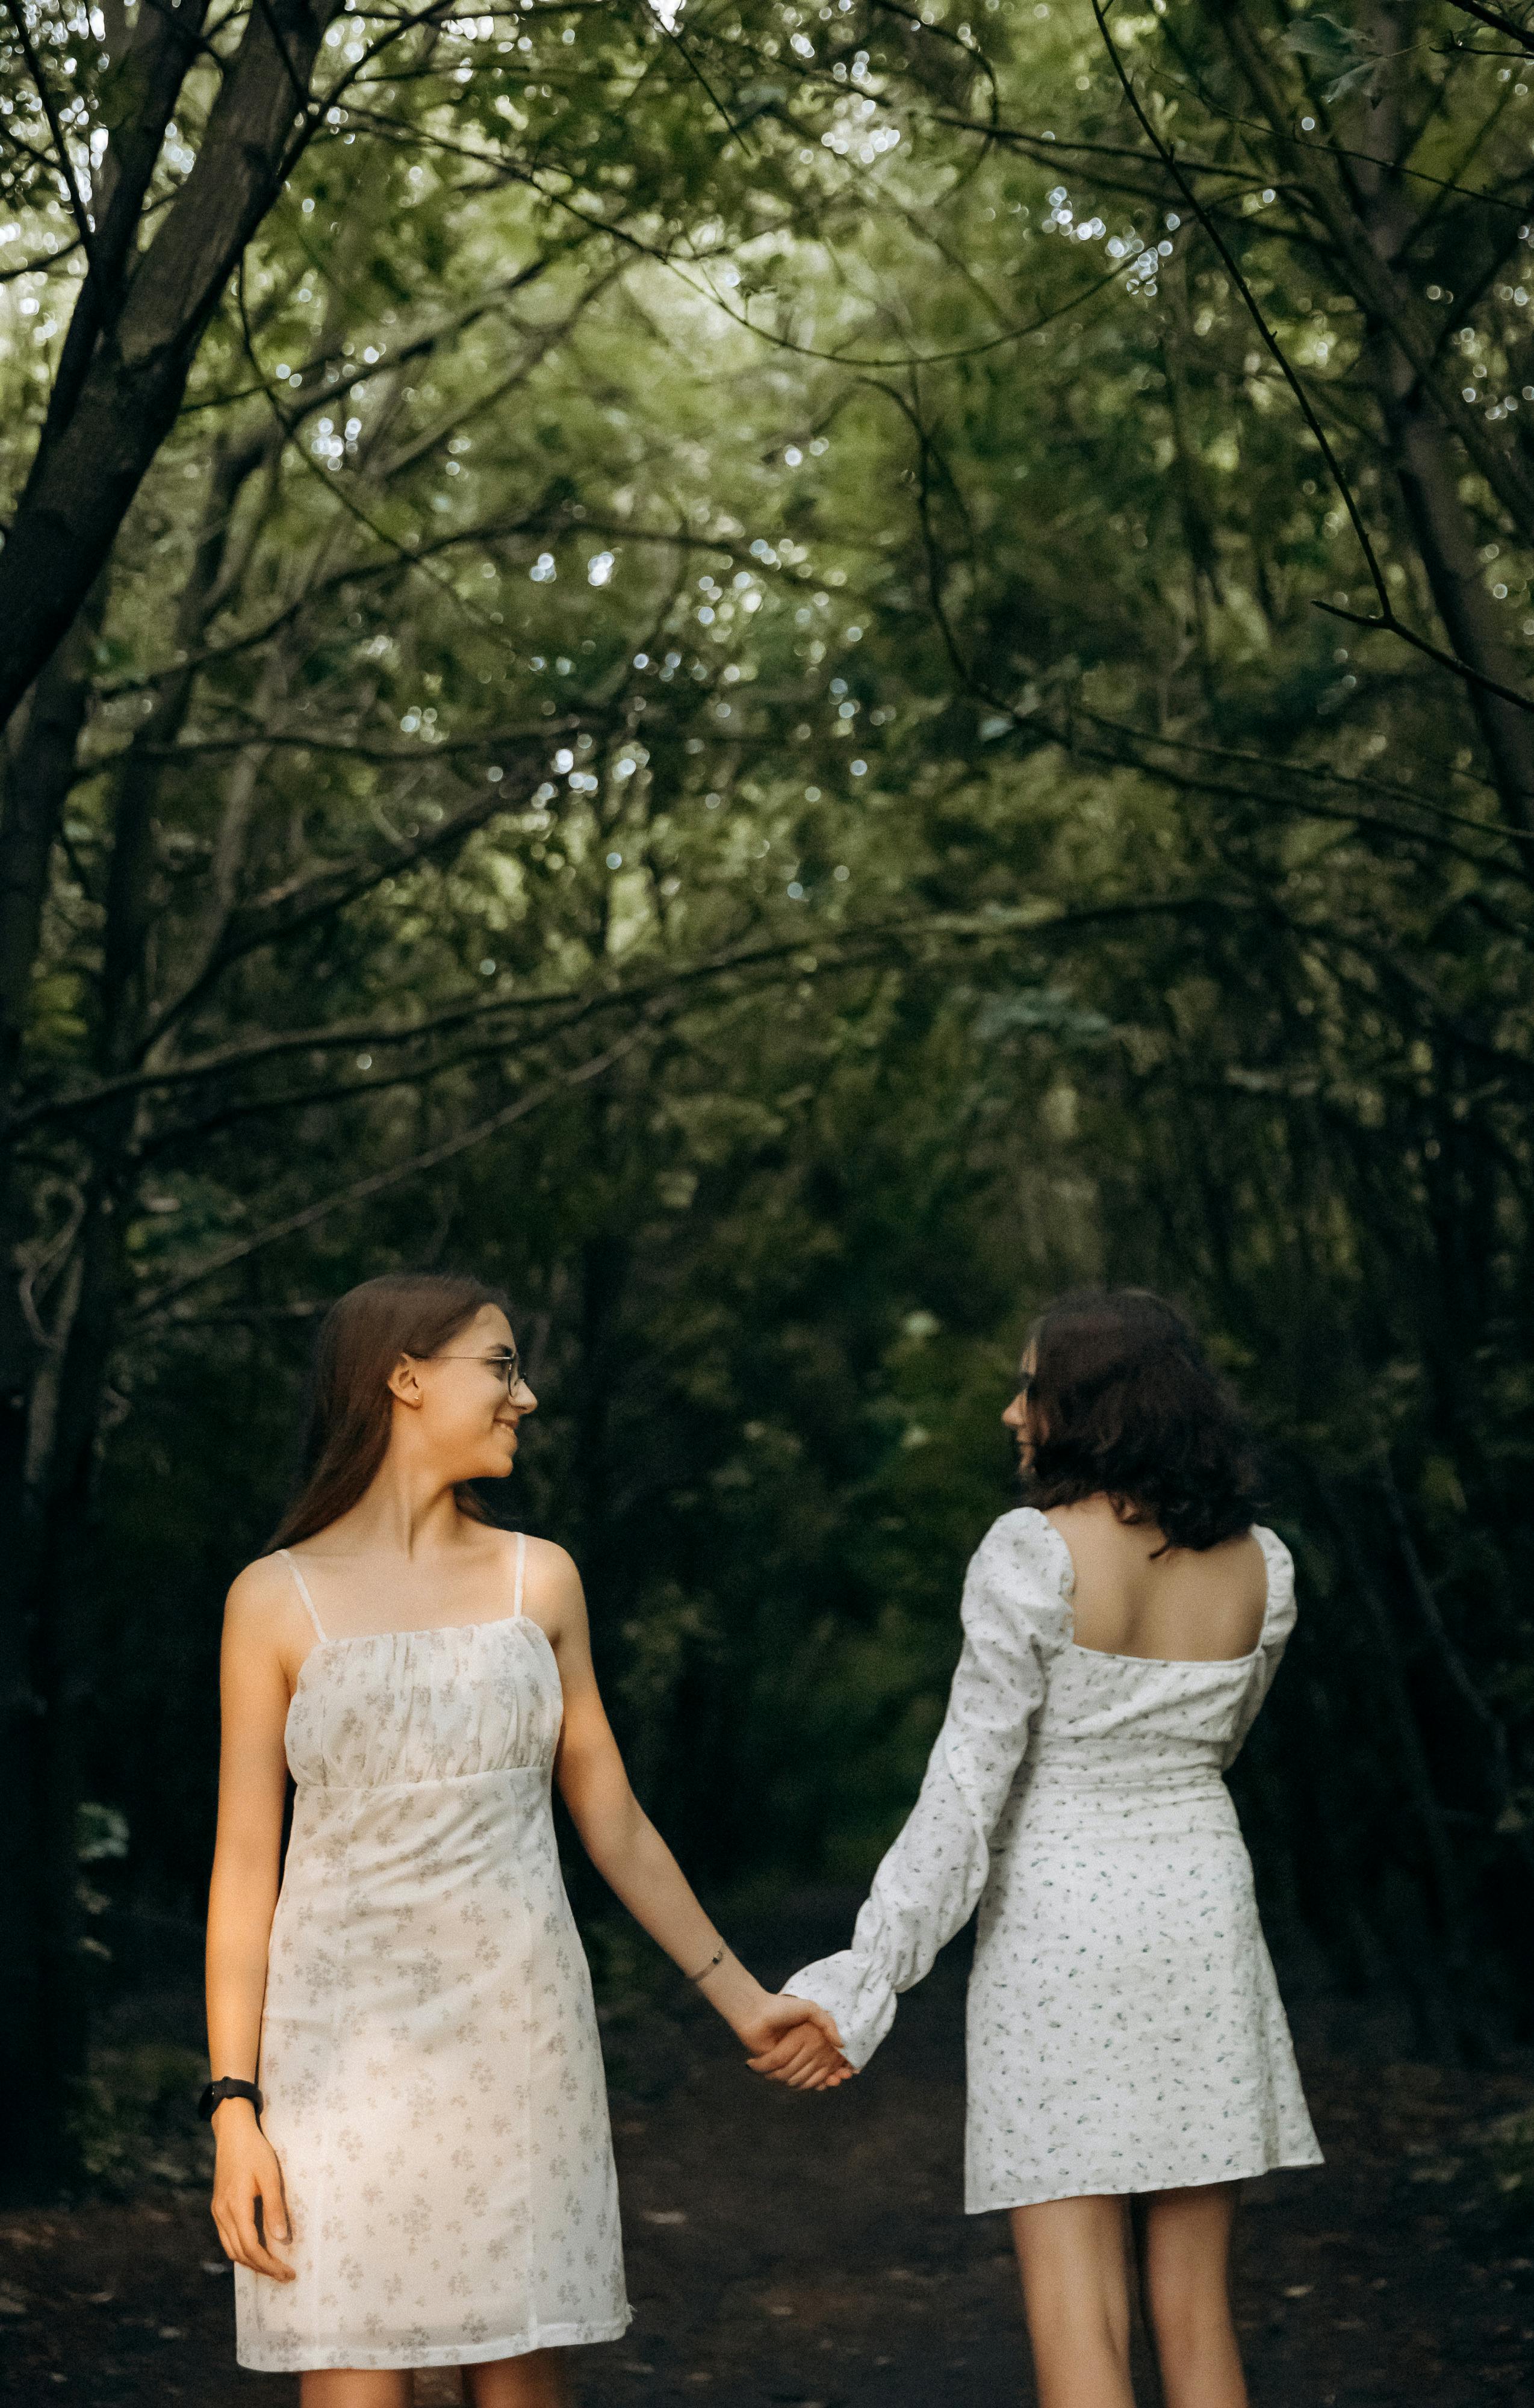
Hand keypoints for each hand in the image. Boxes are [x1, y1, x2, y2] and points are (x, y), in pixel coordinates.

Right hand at [209, 2104, 293, 2281]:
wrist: (233, 2132)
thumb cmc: (255, 2151)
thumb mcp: (270, 2176)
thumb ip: (274, 2208)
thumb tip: (280, 2240)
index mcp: (235, 2207)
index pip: (251, 2248)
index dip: (269, 2264)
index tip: (287, 2273)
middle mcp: (222, 2213)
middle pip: (240, 2253)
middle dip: (262, 2268)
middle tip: (284, 2275)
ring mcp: (218, 2211)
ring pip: (231, 2249)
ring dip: (251, 2262)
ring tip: (272, 2267)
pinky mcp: (218, 2206)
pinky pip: (227, 2238)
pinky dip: (241, 2250)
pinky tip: (255, 2249)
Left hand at [740, 1993, 854, 2090]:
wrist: (754, 2013)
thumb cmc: (781, 2007)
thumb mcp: (809, 2008)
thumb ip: (826, 2022)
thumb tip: (841, 2043)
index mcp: (807, 2037)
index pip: (826, 2054)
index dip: (839, 2062)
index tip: (850, 2069)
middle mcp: (799, 2049)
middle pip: (820, 2068)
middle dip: (833, 2073)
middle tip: (845, 2076)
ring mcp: (789, 2059)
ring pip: (808, 2077)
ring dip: (821, 2081)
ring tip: (834, 2080)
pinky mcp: (777, 2067)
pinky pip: (793, 2080)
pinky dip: (806, 2084)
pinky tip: (820, 2084)